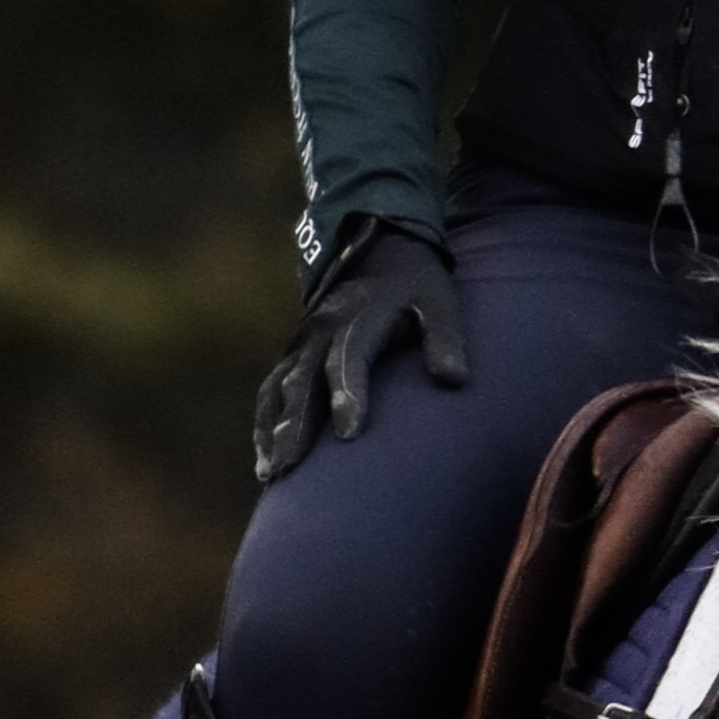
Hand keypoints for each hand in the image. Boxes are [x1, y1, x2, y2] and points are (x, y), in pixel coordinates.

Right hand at [253, 221, 468, 483]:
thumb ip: (445, 339)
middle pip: (303, 381)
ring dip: (272, 431)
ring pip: (279, 389)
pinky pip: (271, 390)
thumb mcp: (439, 300)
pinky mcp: (294, 352)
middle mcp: (322, 330)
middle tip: (289, 468)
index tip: (350, 433)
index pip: (350, 358)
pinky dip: (264, 425)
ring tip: (272, 473)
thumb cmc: (415, 284)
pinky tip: (265, 463)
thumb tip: (455, 380)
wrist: (377, 245)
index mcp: (359, 316)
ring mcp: (302, 341)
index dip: (349, 394)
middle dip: (294, 426)